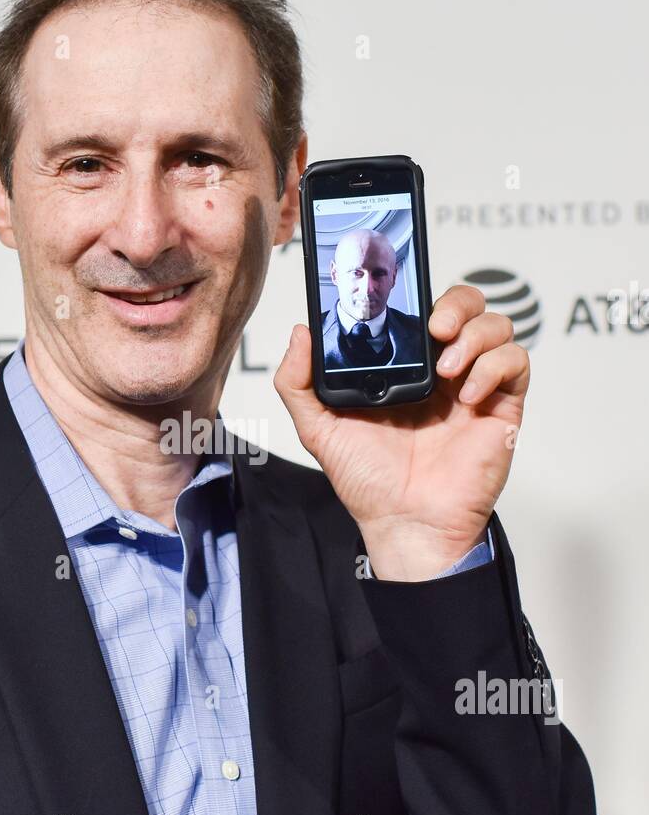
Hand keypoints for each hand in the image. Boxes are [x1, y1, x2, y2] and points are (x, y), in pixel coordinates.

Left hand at [273, 285, 529, 580]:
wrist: (404, 522)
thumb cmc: (368, 481)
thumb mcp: (319, 428)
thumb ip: (298, 383)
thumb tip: (300, 333)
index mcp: (404, 366)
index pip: (421, 307)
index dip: (419, 292)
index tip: (403, 296)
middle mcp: (441, 370)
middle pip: (469, 305)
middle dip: (457, 303)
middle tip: (436, 327)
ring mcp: (474, 386)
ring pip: (498, 326)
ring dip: (476, 335)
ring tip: (446, 368)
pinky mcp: (501, 407)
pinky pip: (516, 363)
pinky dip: (494, 368)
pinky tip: (465, 395)